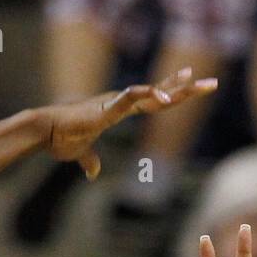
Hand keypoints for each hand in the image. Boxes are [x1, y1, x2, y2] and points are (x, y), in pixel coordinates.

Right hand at [43, 67, 216, 178]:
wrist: (44, 131)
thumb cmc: (60, 139)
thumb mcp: (80, 152)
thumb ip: (90, 160)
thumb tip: (93, 173)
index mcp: (118, 110)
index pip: (152, 100)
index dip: (173, 92)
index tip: (191, 84)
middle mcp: (121, 102)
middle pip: (161, 93)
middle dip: (187, 89)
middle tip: (212, 83)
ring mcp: (115, 102)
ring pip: (151, 92)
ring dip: (175, 88)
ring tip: (195, 83)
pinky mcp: (106, 107)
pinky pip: (131, 98)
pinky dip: (148, 96)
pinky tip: (166, 99)